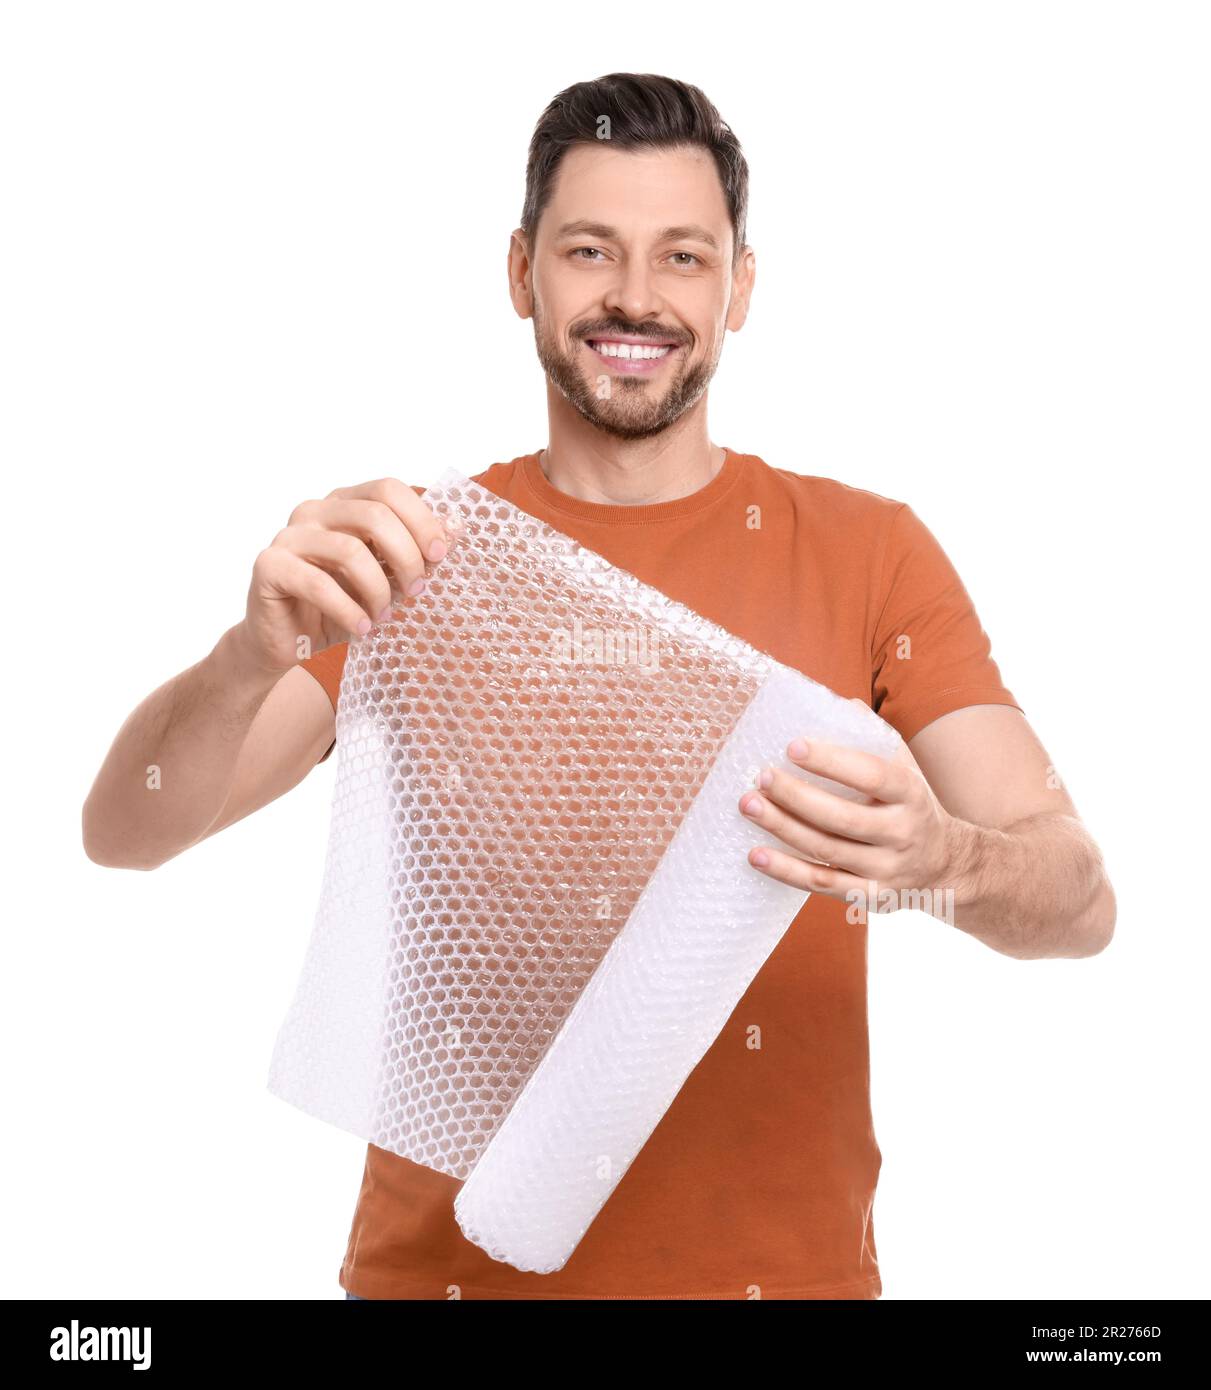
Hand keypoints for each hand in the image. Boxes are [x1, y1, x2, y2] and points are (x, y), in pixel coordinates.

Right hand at [233, 477, 449, 676]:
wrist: (288, 640)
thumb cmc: (340, 604)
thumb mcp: (386, 577)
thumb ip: (415, 550)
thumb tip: (457, 526)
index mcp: (343, 503)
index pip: (389, 489)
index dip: (420, 520)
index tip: (439, 556)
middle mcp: (313, 511)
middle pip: (375, 515)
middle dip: (407, 557)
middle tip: (417, 591)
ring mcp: (288, 536)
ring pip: (351, 552)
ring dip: (378, 591)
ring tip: (384, 617)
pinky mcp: (270, 567)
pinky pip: (319, 585)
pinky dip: (349, 611)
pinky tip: (363, 628)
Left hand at [738, 707, 967, 918]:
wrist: (946, 865)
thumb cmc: (910, 805)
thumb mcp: (905, 768)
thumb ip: (872, 738)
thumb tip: (838, 703)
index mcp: (911, 794)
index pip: (871, 775)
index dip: (831, 761)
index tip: (793, 746)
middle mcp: (902, 833)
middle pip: (841, 817)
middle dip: (795, 796)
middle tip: (760, 777)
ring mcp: (887, 869)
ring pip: (826, 850)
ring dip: (782, 828)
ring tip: (749, 806)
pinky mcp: (871, 898)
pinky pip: (822, 884)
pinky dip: (786, 870)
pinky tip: (756, 854)